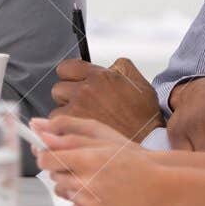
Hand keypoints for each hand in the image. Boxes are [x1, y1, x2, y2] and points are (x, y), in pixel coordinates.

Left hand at [33, 115, 158, 205]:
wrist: (161, 192)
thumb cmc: (135, 164)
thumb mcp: (104, 143)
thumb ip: (70, 139)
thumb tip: (41, 133)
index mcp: (87, 160)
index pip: (46, 159)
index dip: (45, 155)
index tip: (49, 154)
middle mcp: (85, 183)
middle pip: (53, 176)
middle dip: (63, 170)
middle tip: (84, 166)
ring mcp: (88, 204)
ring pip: (63, 192)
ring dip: (73, 185)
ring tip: (96, 180)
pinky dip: (83, 202)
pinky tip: (102, 196)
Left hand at [50, 57, 164, 141]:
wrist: (147, 141)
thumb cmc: (143, 116)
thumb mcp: (139, 82)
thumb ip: (120, 67)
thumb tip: (108, 65)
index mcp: (100, 76)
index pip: (67, 67)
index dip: (70, 75)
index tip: (74, 81)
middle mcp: (85, 89)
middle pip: (58, 87)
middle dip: (67, 95)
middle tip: (81, 104)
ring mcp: (78, 108)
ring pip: (57, 106)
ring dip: (66, 112)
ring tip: (83, 120)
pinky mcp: (74, 126)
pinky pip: (58, 123)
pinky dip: (66, 127)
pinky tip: (81, 131)